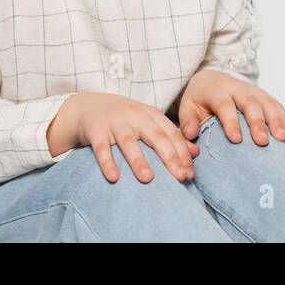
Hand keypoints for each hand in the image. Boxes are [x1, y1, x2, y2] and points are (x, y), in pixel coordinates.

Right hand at [49, 91, 199, 184]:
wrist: (89, 106)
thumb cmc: (125, 120)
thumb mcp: (148, 123)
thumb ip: (170, 137)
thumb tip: (195, 153)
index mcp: (151, 115)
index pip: (172, 134)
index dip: (182, 154)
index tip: (190, 175)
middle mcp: (135, 116)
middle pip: (155, 136)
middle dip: (169, 157)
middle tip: (180, 177)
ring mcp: (115, 122)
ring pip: (128, 141)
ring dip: (138, 160)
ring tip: (148, 178)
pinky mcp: (96, 129)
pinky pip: (101, 147)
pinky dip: (107, 162)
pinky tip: (114, 177)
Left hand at [174, 70, 284, 145]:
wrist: (210, 80)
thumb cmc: (199, 100)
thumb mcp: (188, 107)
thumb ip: (188, 121)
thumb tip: (191, 135)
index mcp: (216, 90)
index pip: (224, 105)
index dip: (230, 121)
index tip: (236, 140)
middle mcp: (236, 88)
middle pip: (249, 103)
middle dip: (257, 122)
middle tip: (262, 142)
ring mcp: (252, 90)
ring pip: (266, 102)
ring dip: (275, 119)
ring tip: (282, 137)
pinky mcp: (262, 95)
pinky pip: (275, 104)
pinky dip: (282, 117)